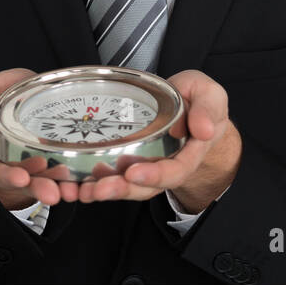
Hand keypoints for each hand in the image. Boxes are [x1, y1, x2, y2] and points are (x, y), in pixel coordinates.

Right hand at [0, 68, 82, 210]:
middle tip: (52, 193)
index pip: (0, 171)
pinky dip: (76, 179)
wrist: (33, 89)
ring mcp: (42, 163)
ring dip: (60, 187)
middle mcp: (19, 163)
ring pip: (50, 181)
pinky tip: (84, 182)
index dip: (9, 176)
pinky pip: (69, 174)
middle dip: (39, 188)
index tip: (21, 178)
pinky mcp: (62, 159)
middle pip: (27, 182)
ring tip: (70, 191)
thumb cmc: (8, 91)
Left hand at [76, 69, 241, 210]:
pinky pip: (115, 177)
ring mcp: (148, 166)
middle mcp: (168, 166)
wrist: (191, 110)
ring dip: (104, 190)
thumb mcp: (209, 94)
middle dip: (121, 188)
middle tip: (99, 187)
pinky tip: (76, 184)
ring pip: (127, 186)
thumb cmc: (198, 102)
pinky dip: (95, 182)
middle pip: (145, 186)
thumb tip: (203, 129)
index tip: (134, 172)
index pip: (175, 170)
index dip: (155, 175)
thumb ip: (207, 107)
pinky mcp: (131, 162)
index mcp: (190, 152)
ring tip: (83, 190)